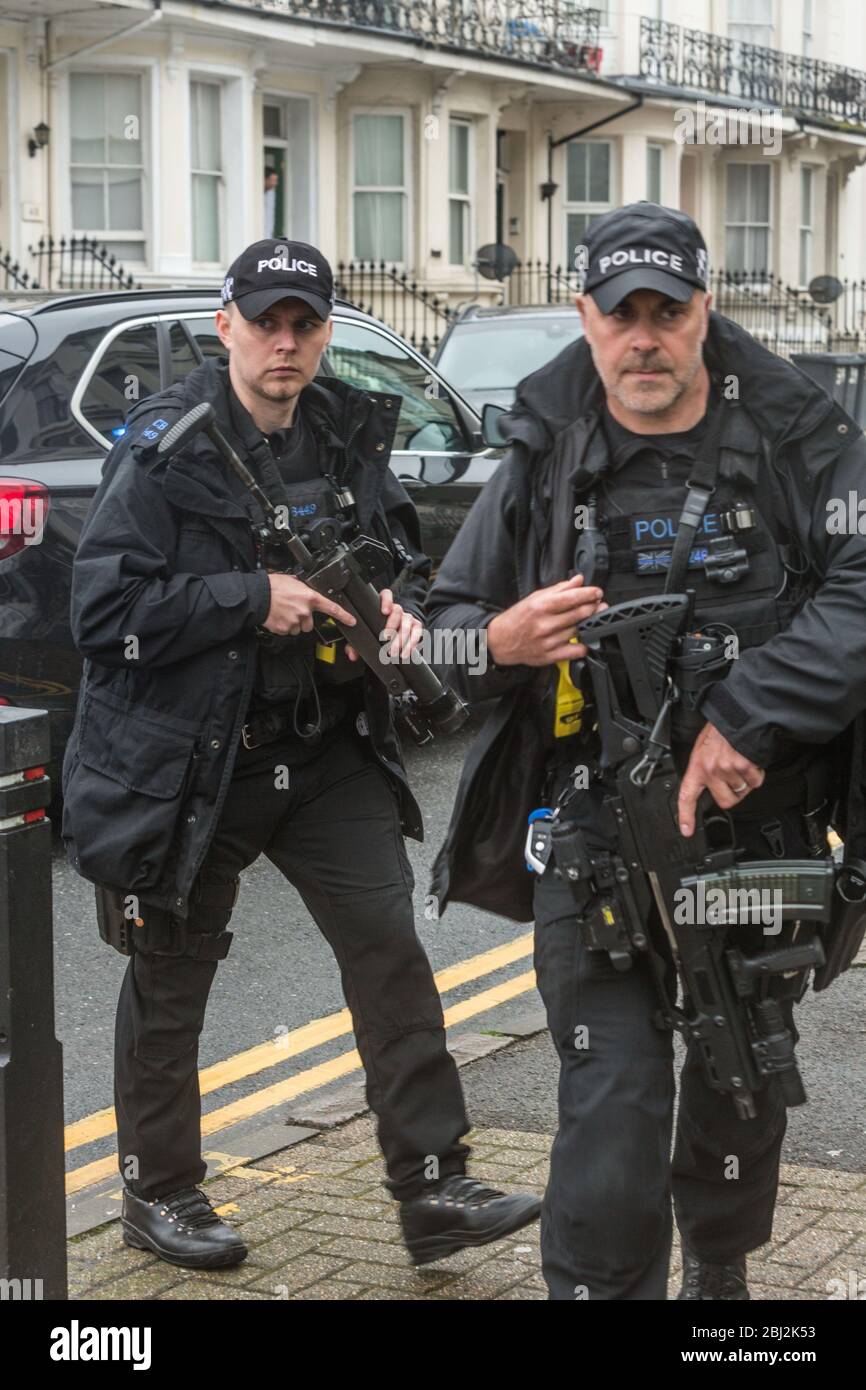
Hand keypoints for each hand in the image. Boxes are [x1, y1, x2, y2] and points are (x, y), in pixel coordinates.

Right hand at [262, 572, 355, 635]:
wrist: (257, 596)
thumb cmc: (272, 586)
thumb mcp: (293, 581)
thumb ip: (304, 589)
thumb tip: (308, 591)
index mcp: (309, 597)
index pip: (332, 608)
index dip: (344, 616)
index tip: (352, 621)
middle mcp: (304, 611)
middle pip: (311, 623)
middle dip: (304, 618)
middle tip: (293, 609)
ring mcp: (295, 622)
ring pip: (299, 628)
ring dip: (294, 623)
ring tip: (284, 612)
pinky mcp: (285, 629)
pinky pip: (288, 631)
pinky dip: (285, 626)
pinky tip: (279, 617)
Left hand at [346, 588, 422, 662]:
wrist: (390, 639)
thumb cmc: (375, 634)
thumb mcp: (363, 637)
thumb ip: (354, 644)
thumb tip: (351, 655)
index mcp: (383, 606)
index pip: (386, 595)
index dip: (386, 601)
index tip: (384, 612)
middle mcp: (397, 609)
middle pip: (398, 611)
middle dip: (392, 625)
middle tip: (386, 638)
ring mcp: (407, 618)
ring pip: (407, 624)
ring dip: (401, 639)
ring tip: (393, 652)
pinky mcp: (416, 627)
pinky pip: (417, 633)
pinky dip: (412, 644)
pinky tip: (405, 653)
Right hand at [486, 574, 606, 667]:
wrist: (500, 641)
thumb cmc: (518, 618)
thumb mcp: (535, 598)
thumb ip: (559, 589)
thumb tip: (578, 580)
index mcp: (541, 607)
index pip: (572, 598)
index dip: (589, 594)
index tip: (597, 592)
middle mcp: (545, 624)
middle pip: (580, 614)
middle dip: (594, 606)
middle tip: (598, 603)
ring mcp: (548, 642)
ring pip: (580, 631)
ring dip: (590, 623)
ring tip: (590, 618)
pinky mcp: (550, 656)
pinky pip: (576, 651)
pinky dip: (585, 645)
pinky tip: (584, 638)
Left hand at [678, 722, 764, 836]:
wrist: (737, 715)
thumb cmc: (720, 731)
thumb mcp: (703, 749)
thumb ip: (705, 769)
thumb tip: (709, 786)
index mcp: (697, 766)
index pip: (687, 796)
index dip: (686, 816)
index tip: (686, 830)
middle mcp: (710, 770)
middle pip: (725, 801)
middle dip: (733, 793)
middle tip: (733, 777)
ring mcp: (727, 769)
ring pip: (742, 790)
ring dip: (745, 780)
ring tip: (740, 761)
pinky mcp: (744, 766)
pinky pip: (755, 782)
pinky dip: (757, 774)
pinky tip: (750, 761)